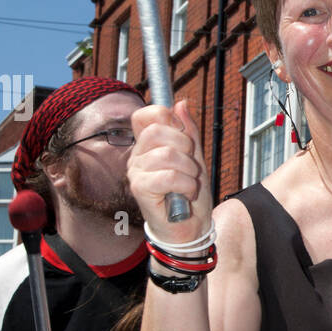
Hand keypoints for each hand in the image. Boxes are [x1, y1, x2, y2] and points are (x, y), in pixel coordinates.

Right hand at [128, 100, 212, 245]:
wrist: (190, 227)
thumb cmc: (190, 194)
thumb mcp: (195, 157)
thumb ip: (188, 132)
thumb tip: (181, 103)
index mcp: (148, 146)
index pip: (145, 115)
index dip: (166, 118)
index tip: (183, 135)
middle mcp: (138, 156)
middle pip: (158, 131)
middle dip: (185, 147)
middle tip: (190, 167)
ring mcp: (136, 172)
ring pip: (168, 155)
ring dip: (189, 171)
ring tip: (189, 184)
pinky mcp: (140, 189)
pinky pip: (168, 176)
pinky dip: (186, 185)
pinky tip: (186, 195)